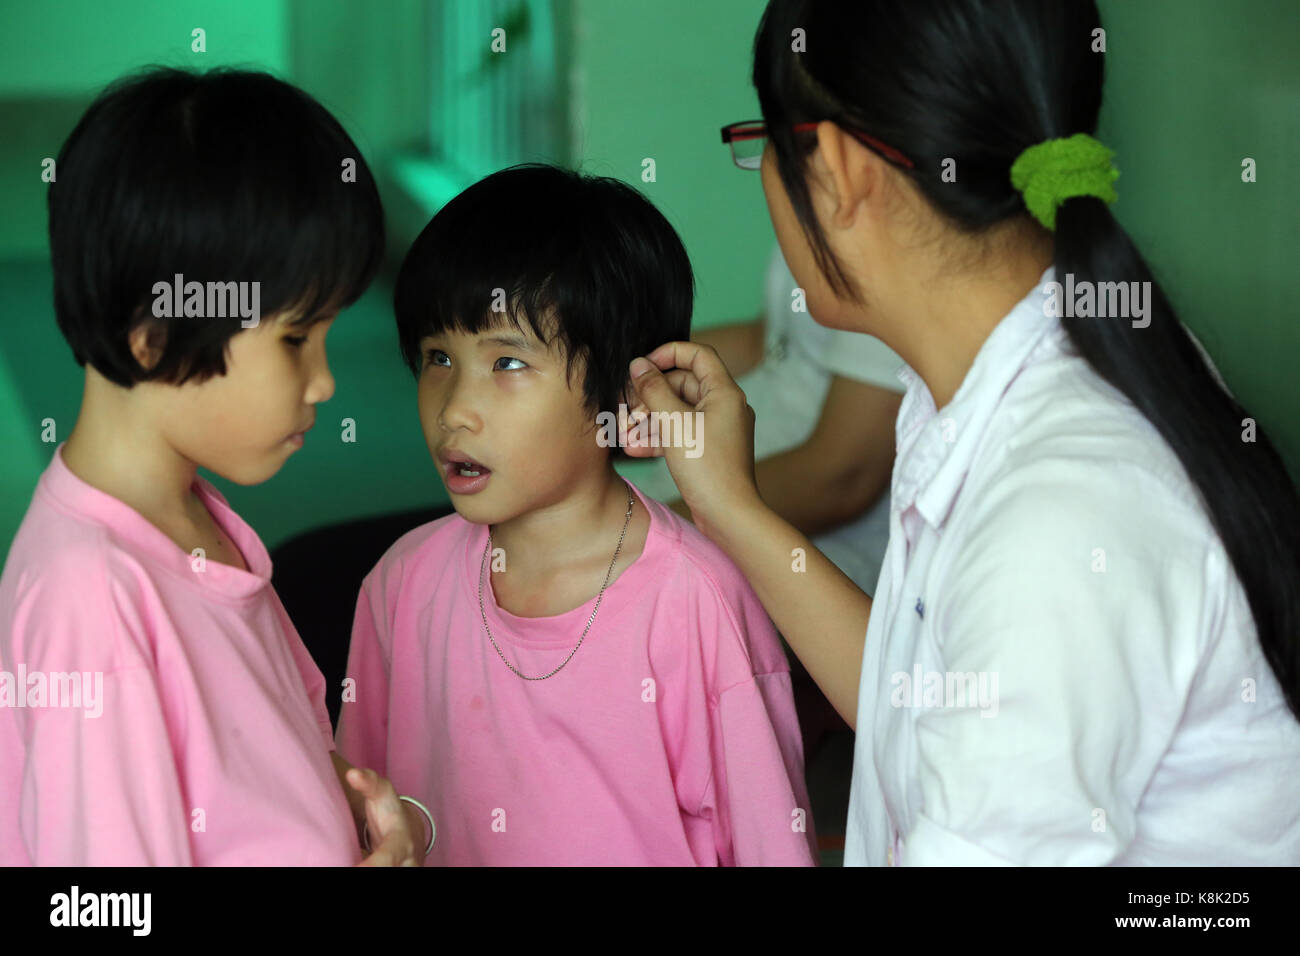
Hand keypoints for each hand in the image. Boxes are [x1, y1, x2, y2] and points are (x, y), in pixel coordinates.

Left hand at [345, 767, 425, 866]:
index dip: (371, 866)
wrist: (410, 834)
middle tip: (338, 864)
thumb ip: (368, 783)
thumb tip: (352, 774)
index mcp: (400, 844)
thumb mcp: (382, 794)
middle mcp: (406, 864)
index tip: (355, 868)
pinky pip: (376, 877)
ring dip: (360, 866)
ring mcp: (403, 872)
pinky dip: (362, 867)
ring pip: (386, 874)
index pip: (386, 859)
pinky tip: (345, 864)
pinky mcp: (396, 874)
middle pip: (389, 871)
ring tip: (336, 864)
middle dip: (365, 868)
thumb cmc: (390, 813)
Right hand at [625, 342, 760, 540]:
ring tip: (623, 432)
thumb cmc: (708, 468)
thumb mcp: (674, 424)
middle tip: (625, 407)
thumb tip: (638, 365)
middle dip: (650, 396)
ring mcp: (716, 429)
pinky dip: (658, 439)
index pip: (698, 355)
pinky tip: (633, 448)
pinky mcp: (707, 450)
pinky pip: (679, 434)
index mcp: (724, 392)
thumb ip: (654, 390)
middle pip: (681, 385)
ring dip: (648, 420)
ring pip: (677, 413)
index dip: (669, 353)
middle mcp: (724, 406)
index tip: (643, 365)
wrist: (728, 514)